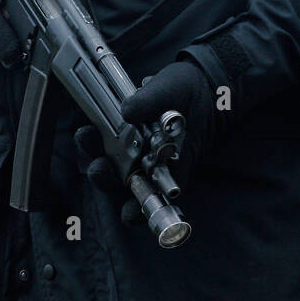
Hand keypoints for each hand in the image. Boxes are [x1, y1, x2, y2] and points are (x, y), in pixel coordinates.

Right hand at [74, 59, 219, 225]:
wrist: (214, 99)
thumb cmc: (182, 90)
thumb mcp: (167, 87)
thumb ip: (149, 99)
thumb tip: (127, 111)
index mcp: (120, 127)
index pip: (97, 137)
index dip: (89, 140)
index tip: (86, 134)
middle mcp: (129, 151)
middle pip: (106, 167)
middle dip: (99, 171)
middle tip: (98, 168)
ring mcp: (147, 169)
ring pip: (123, 187)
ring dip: (117, 191)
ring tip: (119, 194)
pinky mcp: (167, 183)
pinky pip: (150, 201)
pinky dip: (140, 211)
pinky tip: (133, 212)